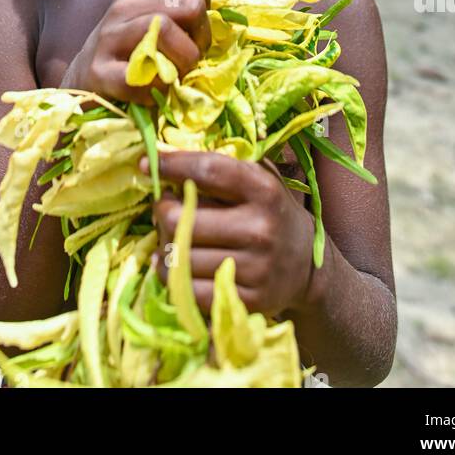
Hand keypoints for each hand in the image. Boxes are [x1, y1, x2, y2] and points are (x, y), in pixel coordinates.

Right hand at [60, 0, 214, 106]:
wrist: (84, 77)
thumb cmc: (129, 46)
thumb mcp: (152, 14)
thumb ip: (181, 3)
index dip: (207, 16)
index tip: (196, 33)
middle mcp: (123, 6)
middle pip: (187, 7)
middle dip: (201, 37)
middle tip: (192, 57)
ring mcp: (109, 38)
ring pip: (165, 29)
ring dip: (184, 60)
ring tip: (177, 73)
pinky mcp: (100, 72)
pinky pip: (144, 75)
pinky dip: (159, 86)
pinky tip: (157, 90)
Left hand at [139, 149, 316, 318]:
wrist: (307, 265)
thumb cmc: (270, 212)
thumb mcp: (259, 178)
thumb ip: (224, 164)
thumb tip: (168, 154)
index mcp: (263, 189)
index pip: (208, 170)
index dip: (172, 164)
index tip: (147, 162)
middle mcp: (260, 228)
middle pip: (182, 219)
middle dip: (163, 210)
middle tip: (164, 207)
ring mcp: (255, 268)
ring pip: (180, 257)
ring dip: (164, 245)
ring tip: (169, 237)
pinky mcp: (248, 300)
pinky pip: (189, 290)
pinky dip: (171, 277)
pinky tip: (171, 265)